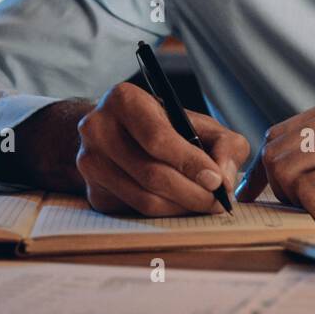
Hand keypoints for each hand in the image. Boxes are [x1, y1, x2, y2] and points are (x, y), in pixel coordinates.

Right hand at [75, 82, 250, 216]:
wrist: (118, 133)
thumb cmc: (166, 126)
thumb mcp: (199, 122)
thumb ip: (224, 143)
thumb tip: (224, 180)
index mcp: (124, 100)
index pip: (157, 138)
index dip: (190, 162)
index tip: (216, 181)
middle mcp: (97, 129)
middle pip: (151, 174)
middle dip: (192, 192)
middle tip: (217, 202)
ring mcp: (90, 162)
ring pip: (144, 199)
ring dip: (181, 207)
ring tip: (204, 204)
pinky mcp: (93, 192)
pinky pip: (135, 211)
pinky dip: (165, 213)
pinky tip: (181, 205)